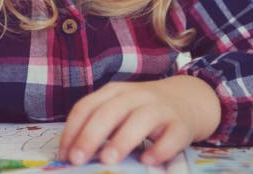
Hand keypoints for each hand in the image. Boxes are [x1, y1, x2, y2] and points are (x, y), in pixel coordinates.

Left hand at [57, 75, 220, 166]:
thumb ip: (99, 125)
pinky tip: (147, 161)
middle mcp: (136, 95)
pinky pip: (172, 136)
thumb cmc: (144, 109)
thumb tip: (72, 154)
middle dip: (91, 136)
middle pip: (110, 111)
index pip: (87, 106)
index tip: (64, 155)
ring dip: (122, 140)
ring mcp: (160, 108)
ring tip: (108, 161)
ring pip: (140, 120)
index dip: (73, 130)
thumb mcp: (119, 108)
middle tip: (77, 160)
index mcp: (114, 92)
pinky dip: (160, 149)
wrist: (189, 99)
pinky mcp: (181, 124)